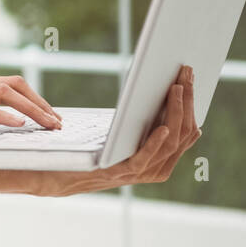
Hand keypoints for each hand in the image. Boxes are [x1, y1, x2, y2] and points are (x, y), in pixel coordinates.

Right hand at [0, 72, 61, 130]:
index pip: (9, 85)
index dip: (34, 98)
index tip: (49, 115)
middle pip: (15, 85)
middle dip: (41, 103)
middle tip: (57, 122)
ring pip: (5, 94)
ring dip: (32, 110)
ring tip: (48, 125)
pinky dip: (4, 115)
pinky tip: (18, 125)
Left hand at [40, 64, 200, 196]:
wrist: (54, 173)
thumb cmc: (85, 149)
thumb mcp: (119, 133)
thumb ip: (138, 122)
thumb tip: (155, 92)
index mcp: (157, 159)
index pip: (186, 132)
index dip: (192, 105)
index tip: (191, 79)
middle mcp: (154, 168)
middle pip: (182, 134)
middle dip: (188, 101)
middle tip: (187, 73)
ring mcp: (138, 172)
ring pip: (170, 143)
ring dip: (176, 113)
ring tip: (177, 90)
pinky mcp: (119, 172)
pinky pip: (145, 158)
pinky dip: (156, 143)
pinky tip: (163, 127)